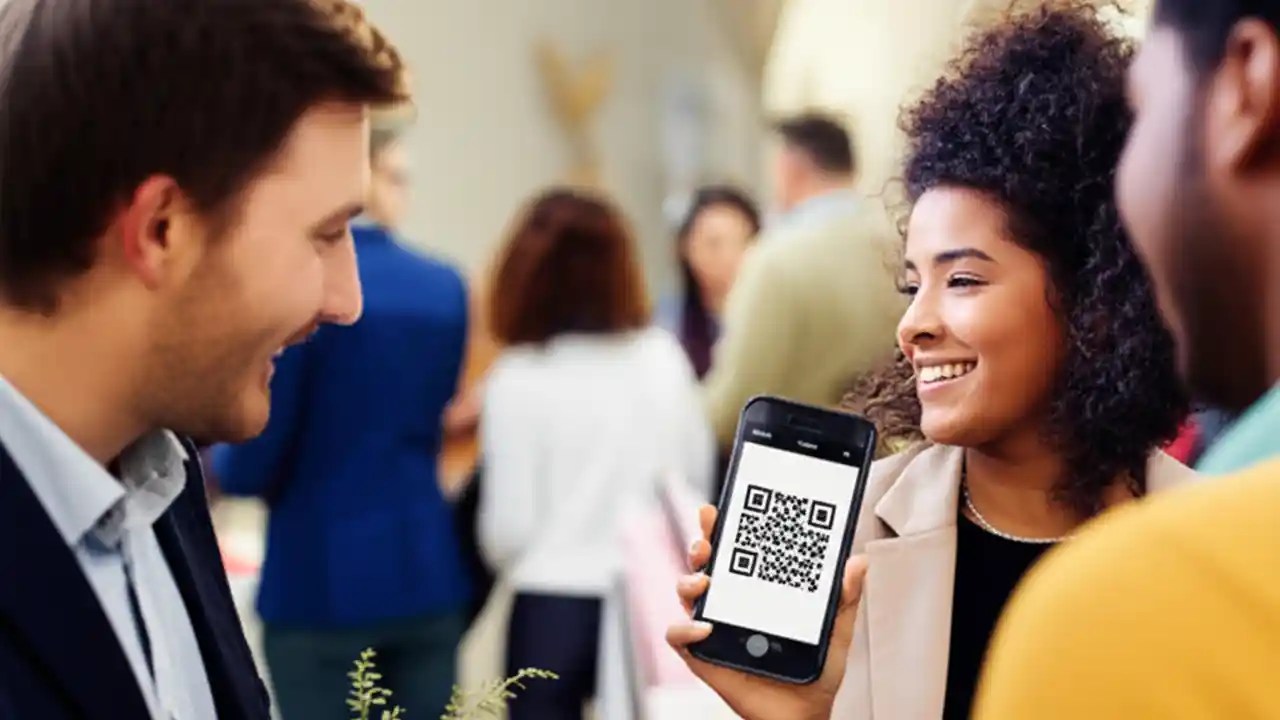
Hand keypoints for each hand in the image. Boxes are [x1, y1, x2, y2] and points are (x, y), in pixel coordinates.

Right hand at [666, 504, 867, 719]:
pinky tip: (705, 628)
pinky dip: (684, 630)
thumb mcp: (835, 629)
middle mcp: (731, 602)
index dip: (723, 528)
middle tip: (707, 540)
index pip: (736, 551)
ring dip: (688, 580)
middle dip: (700, 543)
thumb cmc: (815, 670)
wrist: (803, 713)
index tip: (720, 510)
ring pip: (686, 592)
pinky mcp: (702, 656)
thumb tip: (858, 563)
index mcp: (757, 589)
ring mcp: (713, 627)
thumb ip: (844, 597)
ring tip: (705, 581)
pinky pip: (678, 638)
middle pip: (705, 563)